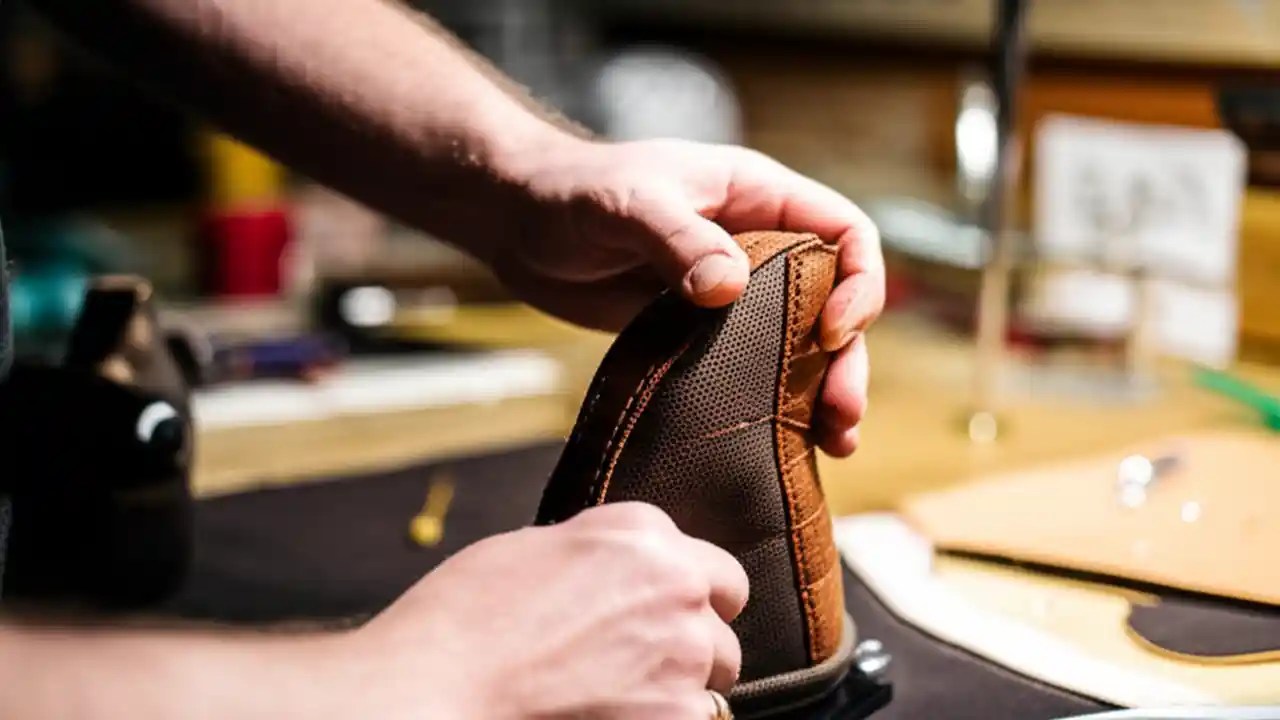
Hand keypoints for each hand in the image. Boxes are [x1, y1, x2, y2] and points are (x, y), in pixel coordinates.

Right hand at [340, 503, 748, 718]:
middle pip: (720, 625)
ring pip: (715, 678)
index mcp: (642, 533)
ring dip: (679, 688)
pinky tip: (609, 716)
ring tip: (613, 695)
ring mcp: (684, 654)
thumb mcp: (538, 551)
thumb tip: (620, 576)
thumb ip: (601, 558)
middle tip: (634, 665)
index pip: (713, 571)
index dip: (685, 600)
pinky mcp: (680, 714)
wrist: (436, 683)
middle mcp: (676, 585)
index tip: (657, 620)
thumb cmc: (466, 617)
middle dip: (688, 645)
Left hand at [493, 137, 883, 456]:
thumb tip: (729, 288)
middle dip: (847, 357)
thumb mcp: (626, 204)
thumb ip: (678, 240)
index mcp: (757, 198)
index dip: (856, 283)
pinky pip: (752, 368)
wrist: (517, 222)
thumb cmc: (571, 191)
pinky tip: (785, 444)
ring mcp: (731, 293)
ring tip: (833, 442)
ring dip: (820, 391)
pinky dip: (774, 404)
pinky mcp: (700, 333)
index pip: (844, 232)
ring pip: (800, 343)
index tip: (830, 333)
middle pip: (833, 301)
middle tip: (841, 413)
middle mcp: (756, 246)